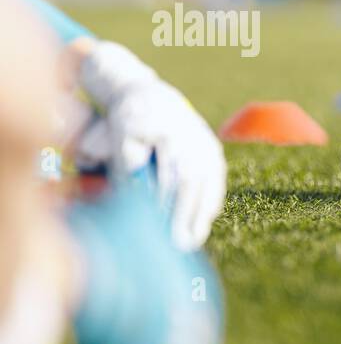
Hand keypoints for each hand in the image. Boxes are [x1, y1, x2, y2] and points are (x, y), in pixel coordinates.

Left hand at [75, 41, 226, 250]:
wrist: (153, 98)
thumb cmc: (129, 123)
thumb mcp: (121, 142)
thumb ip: (129, 171)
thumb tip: (137, 205)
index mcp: (168, 131)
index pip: (170, 174)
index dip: (166, 204)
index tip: (156, 228)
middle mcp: (194, 137)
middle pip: (193, 182)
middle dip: (186, 215)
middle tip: (179, 245)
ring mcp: (208, 144)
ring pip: (208, 185)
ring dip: (201, 215)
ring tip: (192, 241)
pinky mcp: (215, 153)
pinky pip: (214, 183)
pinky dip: (208, 205)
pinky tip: (199, 225)